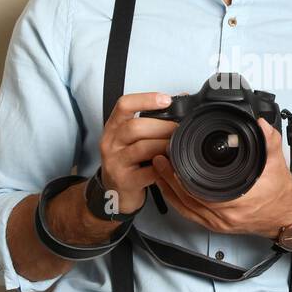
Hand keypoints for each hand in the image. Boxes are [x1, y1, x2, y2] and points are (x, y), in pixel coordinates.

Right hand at [98, 92, 177, 213]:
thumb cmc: (127, 161)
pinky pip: (150, 171)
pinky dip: (165, 166)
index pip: (124, 105)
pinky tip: (172, 164)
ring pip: (142, 148)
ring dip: (164, 145)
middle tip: (178, 129)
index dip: (145, 99)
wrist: (115, 192)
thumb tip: (181, 100)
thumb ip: (151, 120)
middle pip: (135, 127)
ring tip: (176, 146)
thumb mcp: (131, 139)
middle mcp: (111, 143)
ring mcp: (116, 163)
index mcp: (113, 128)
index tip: (165, 99)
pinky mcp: (126, 181)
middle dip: (162, 126)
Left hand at [150, 117, 291, 238]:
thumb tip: (261, 125)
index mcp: (237, 201)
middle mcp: (225, 216)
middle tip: (159, 159)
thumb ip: (269, 141)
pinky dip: (177, 202)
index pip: (199, 189)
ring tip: (159, 170)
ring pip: (185, 208)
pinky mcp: (216, 226)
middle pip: (187, 197)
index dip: (182, 174)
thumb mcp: (277, 163)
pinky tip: (169, 190)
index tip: (172, 157)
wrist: (287, 217)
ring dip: (169, 189)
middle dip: (170, 177)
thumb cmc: (280, 195)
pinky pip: (190, 215)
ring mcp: (219, 223)